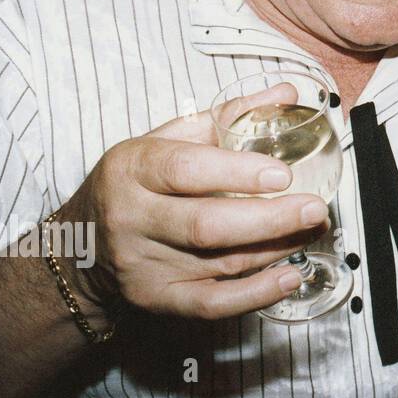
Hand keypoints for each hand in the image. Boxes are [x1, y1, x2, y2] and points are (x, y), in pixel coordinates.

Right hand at [57, 87, 331, 320]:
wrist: (82, 242)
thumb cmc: (138, 181)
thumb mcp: (167, 139)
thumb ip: (228, 116)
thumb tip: (286, 93)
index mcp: (132, 169)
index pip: (185, 171)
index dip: (237, 174)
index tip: (283, 175)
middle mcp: (132, 219)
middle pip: (206, 225)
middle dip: (270, 219)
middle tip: (315, 209)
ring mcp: (143, 264)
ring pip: (219, 262)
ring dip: (277, 248)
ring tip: (314, 229)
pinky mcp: (157, 298)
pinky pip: (212, 303)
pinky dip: (256, 294)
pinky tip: (291, 276)